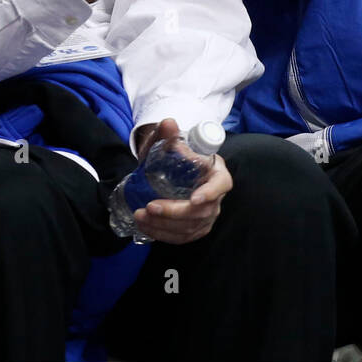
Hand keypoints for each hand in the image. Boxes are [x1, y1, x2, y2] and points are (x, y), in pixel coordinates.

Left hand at [131, 118, 231, 244]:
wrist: (169, 170)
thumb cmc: (174, 156)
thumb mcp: (169, 144)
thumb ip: (168, 134)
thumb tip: (168, 123)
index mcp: (217, 173)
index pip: (221, 184)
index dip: (210, 193)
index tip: (193, 199)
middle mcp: (216, 197)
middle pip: (202, 211)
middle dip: (174, 212)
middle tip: (149, 207)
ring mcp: (206, 215)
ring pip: (189, 227)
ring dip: (163, 225)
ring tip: (140, 216)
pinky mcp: (195, 228)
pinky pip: (182, 238)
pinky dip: (163, 235)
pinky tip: (146, 227)